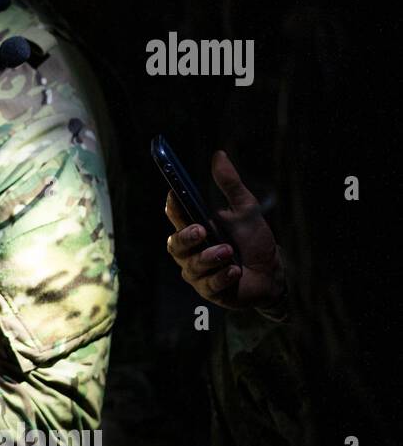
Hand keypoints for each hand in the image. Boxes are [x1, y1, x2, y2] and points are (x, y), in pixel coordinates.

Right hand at [164, 150, 285, 310]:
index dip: (173, 205)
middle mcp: (191, 252)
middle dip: (186, 238)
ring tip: (230, 253)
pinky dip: (223, 276)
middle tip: (202, 231)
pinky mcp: (210, 291)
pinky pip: (209, 285)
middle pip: (175, 244)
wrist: (273, 272)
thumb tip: (218, 154)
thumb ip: (230, 185)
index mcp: (195, 229)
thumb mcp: (245, 209)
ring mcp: (198, 273)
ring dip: (210, 258)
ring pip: (192, 266)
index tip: (175, 194)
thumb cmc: (254, 241)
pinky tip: (235, 271)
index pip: (176, 216)